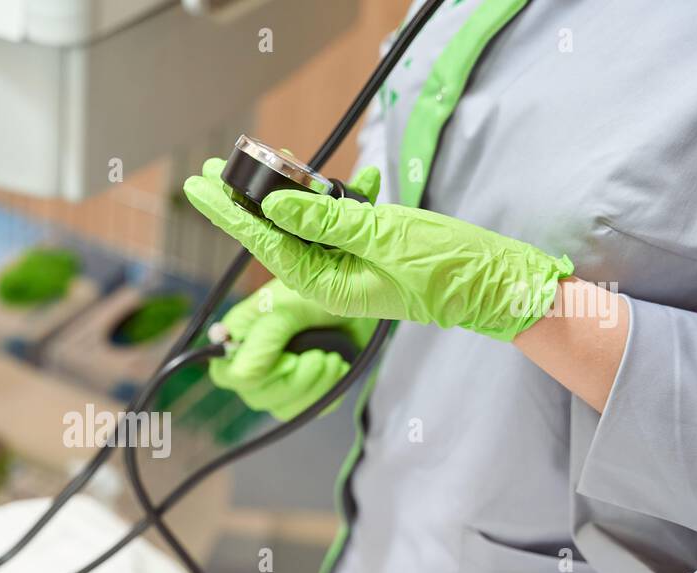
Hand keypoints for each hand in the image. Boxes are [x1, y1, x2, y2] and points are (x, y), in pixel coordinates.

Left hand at [185, 158, 573, 341]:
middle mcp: (328, 277)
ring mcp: (346, 263)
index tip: (200, 188)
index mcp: (326, 286)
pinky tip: (309, 174)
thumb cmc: (448, 269)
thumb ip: (328, 222)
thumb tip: (276, 206)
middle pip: (272, 235)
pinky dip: (321, 195)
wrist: (496, 282)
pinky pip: (330, 220)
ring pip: (299, 224)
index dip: (230, 213)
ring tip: (250, 162)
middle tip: (206, 174)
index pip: (265, 245)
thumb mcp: (384, 238)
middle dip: (239, 203)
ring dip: (278, 192)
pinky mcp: (364, 248)